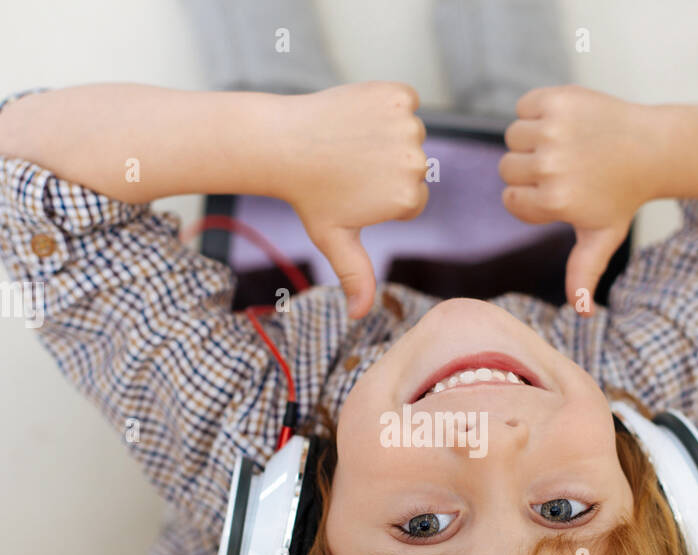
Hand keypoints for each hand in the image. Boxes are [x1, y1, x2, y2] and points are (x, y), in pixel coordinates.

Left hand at [277, 82, 429, 318]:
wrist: (282, 143)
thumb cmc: (309, 196)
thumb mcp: (336, 240)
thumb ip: (357, 276)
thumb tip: (360, 316)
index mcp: (407, 200)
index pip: (412, 199)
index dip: (381, 196)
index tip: (353, 189)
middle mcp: (415, 163)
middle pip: (414, 166)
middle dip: (386, 166)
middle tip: (348, 166)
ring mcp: (408, 126)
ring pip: (409, 133)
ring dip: (386, 135)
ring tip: (350, 142)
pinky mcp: (398, 95)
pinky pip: (406, 100)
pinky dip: (388, 105)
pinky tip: (358, 117)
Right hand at [499, 86, 656, 313]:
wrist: (655, 147)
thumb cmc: (623, 196)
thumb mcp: (601, 238)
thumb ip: (582, 274)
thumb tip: (581, 313)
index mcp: (554, 201)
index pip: (511, 199)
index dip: (532, 197)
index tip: (562, 191)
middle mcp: (550, 166)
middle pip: (508, 168)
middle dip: (531, 169)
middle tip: (568, 167)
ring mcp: (553, 131)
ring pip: (514, 136)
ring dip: (532, 139)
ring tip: (566, 145)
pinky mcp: (557, 99)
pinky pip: (524, 107)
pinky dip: (537, 111)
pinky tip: (565, 123)